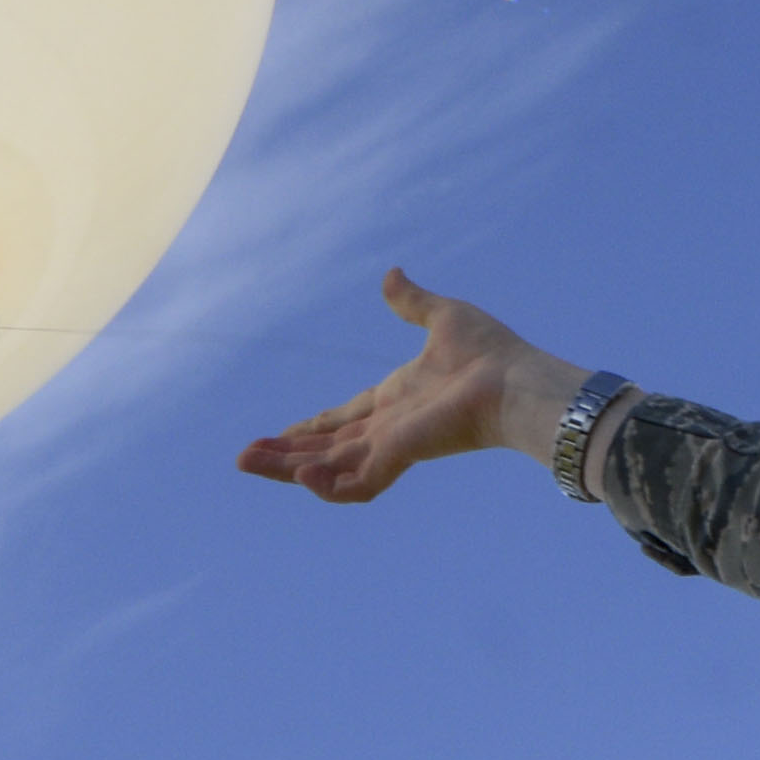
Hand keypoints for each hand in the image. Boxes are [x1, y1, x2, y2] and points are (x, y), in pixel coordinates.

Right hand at [237, 269, 591, 502]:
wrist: (517, 380)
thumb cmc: (491, 352)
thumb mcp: (443, 316)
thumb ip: (412, 302)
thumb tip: (391, 274)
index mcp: (396, 399)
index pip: (344, 420)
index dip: (311, 429)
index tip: (280, 434)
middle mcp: (389, 428)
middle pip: (325, 449)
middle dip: (284, 455)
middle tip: (243, 457)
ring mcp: (392, 447)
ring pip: (329, 471)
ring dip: (288, 470)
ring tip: (247, 463)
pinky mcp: (399, 457)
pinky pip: (355, 484)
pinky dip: (326, 485)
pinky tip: (299, 473)